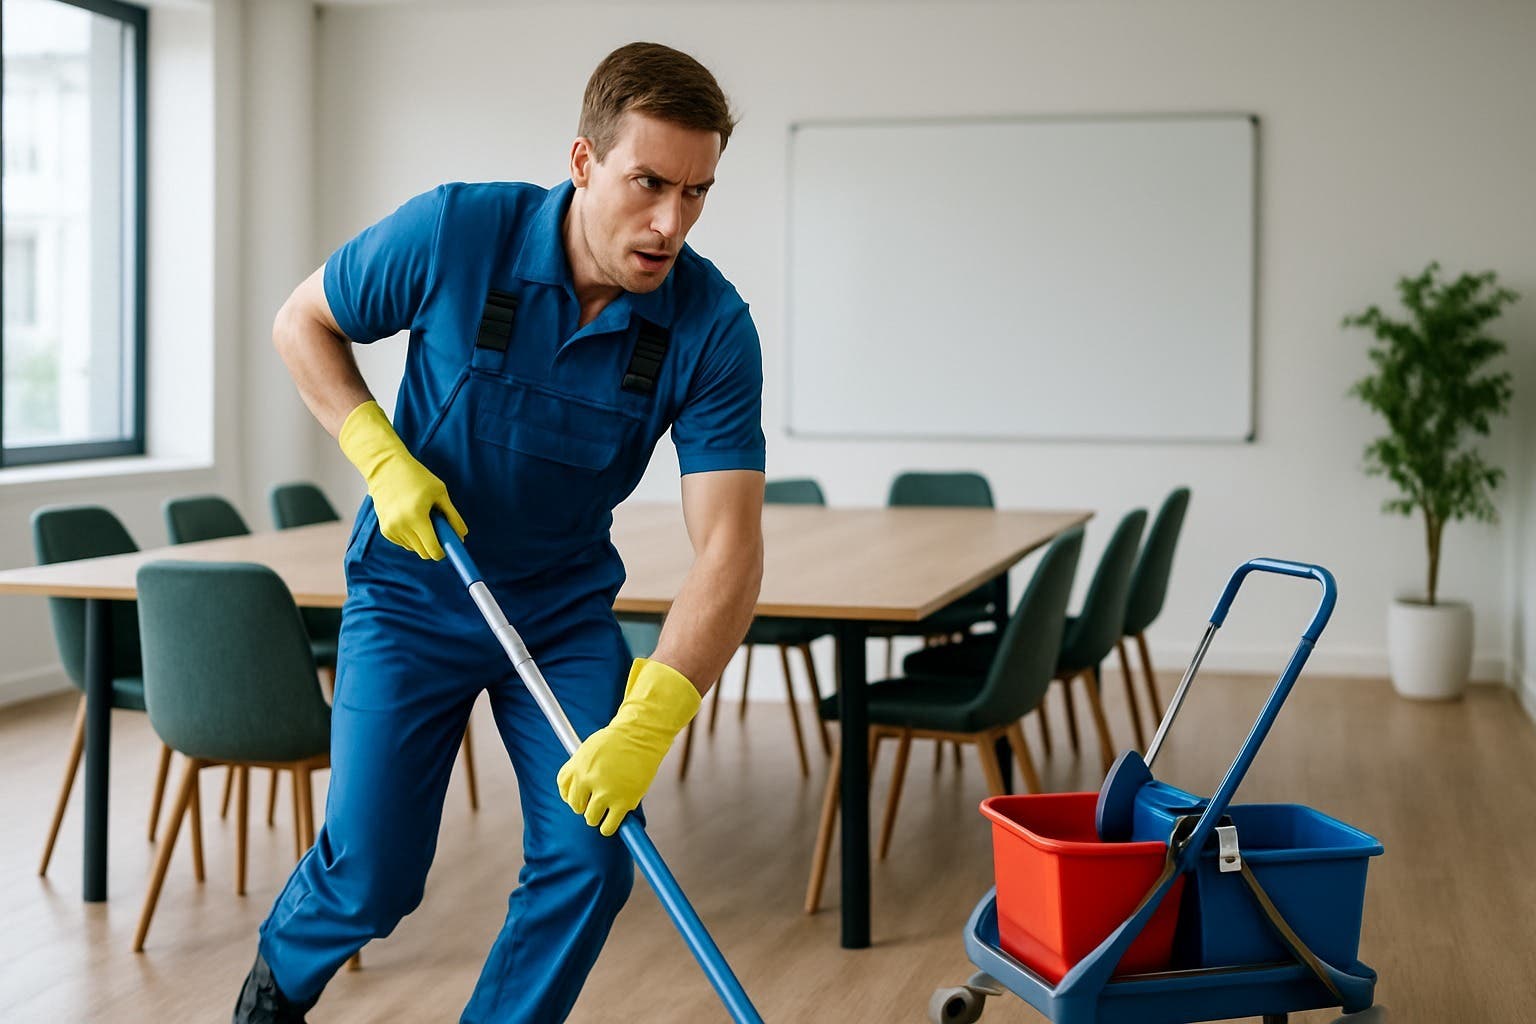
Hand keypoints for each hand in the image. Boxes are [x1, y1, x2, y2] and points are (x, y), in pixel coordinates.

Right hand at [338, 400, 466, 559]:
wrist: (386, 468)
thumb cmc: (417, 477)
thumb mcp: (440, 493)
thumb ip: (453, 516)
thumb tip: (462, 535)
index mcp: (416, 517)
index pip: (432, 550)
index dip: (443, 551)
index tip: (448, 545)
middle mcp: (400, 526)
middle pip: (424, 553)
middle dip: (434, 545)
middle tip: (439, 528)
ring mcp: (390, 529)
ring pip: (414, 548)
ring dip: (422, 539)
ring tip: (423, 517)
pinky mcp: (384, 530)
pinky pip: (404, 543)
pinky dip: (412, 536)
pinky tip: (411, 517)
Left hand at [557, 658, 701, 835]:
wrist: (641, 735)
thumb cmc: (619, 739)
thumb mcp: (590, 748)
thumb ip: (581, 767)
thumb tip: (579, 787)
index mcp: (576, 766)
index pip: (564, 790)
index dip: (571, 796)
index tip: (579, 798)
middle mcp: (586, 781)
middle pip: (576, 806)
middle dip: (586, 805)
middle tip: (597, 800)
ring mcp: (605, 793)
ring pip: (591, 818)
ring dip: (597, 816)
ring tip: (607, 808)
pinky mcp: (622, 802)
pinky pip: (608, 826)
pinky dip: (609, 827)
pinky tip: (612, 821)